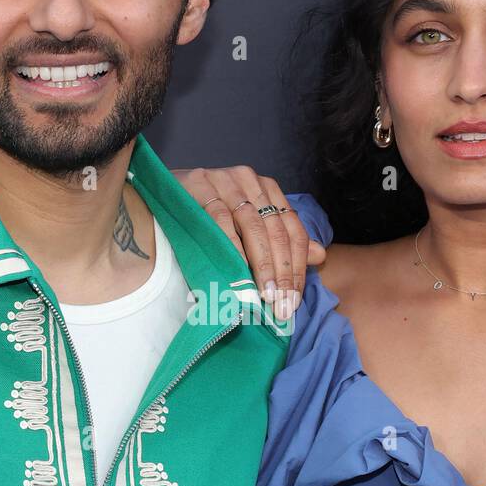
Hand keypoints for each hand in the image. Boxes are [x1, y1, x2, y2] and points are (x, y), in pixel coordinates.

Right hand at [172, 166, 326, 317]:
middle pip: (276, 231)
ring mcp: (225, 180)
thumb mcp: (249, 223)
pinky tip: (236, 271)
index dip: (297, 267)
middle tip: (280, 305)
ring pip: (252, 226)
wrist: (167, 190)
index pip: (293, 230)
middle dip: (281, 272)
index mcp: (268, 188)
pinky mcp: (200, 184)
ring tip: (263, 294)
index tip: (293, 299)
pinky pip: (220, 220)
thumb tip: (319, 255)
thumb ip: (283, 238)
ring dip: (260, 264)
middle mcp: (250, 180)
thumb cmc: (210, 211)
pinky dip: (230, 248)